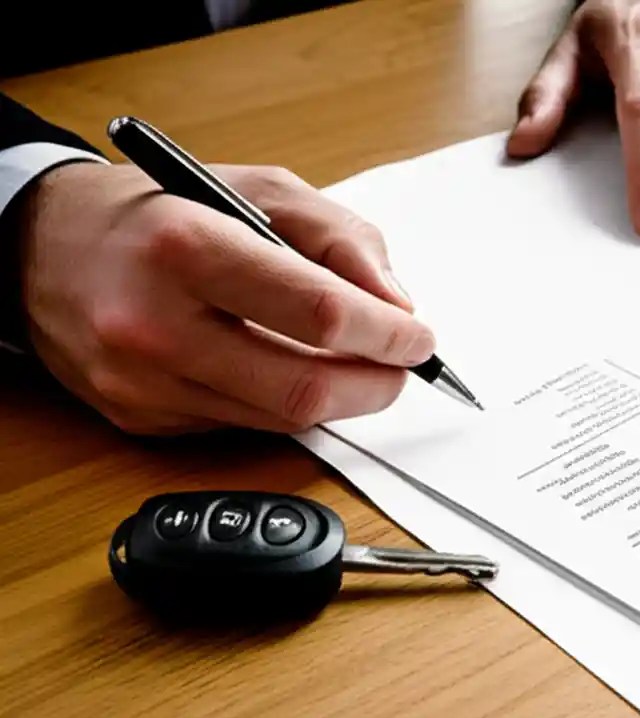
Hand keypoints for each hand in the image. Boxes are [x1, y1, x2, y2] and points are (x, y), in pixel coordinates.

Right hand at [15, 162, 431, 435]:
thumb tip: (397, 307)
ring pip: (279, 420)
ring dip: (340, 400)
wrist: (41, 246)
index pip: (319, 313)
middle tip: (401, 368)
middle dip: (377, 385)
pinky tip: (286, 370)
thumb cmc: (160, 211)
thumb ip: (342, 240)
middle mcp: (156, 323)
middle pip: (304, 389)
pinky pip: (242, 426)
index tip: (418, 340)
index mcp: (188, 247)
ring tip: (358, 367)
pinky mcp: (137, 417)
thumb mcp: (260, 189)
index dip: (387, 335)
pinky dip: (283, 405)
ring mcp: (141, 381)